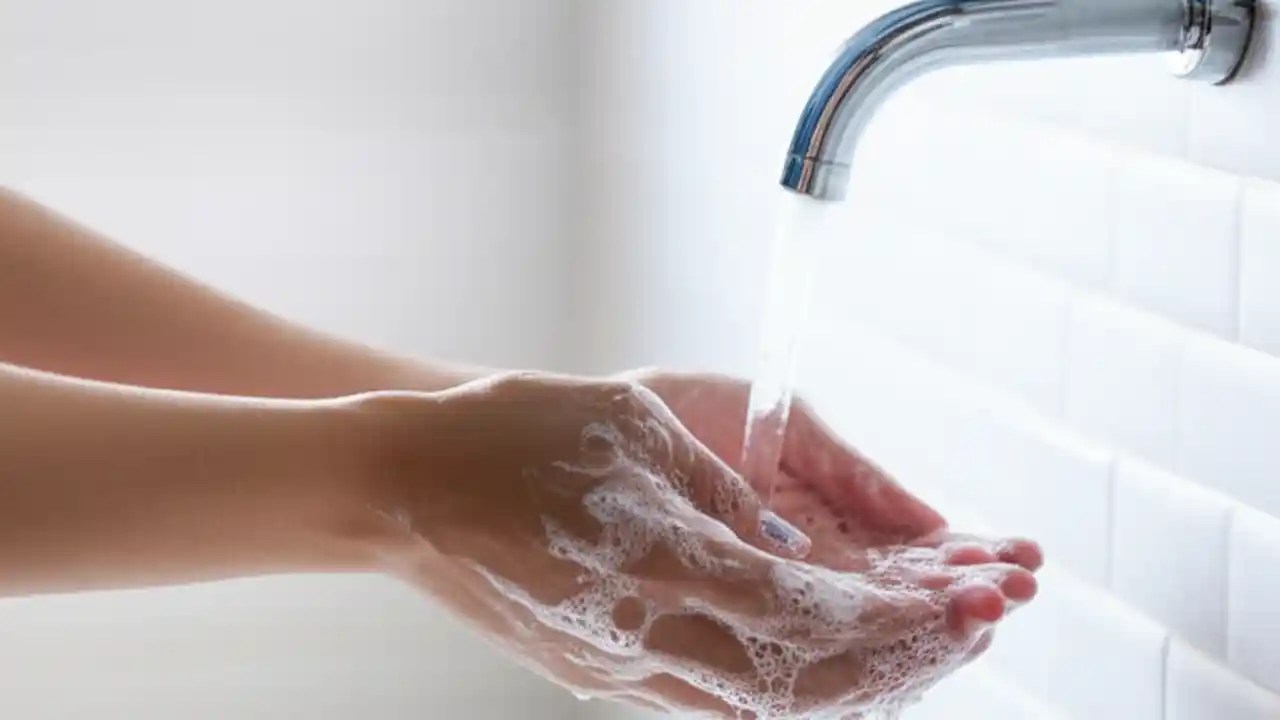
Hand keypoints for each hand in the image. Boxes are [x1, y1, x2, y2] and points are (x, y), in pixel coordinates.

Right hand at [342, 372, 1022, 716]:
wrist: (400, 488)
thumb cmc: (508, 436)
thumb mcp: (636, 431)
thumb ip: (729, 501)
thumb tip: (796, 552)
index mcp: (653, 566)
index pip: (810, 618)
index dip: (902, 617)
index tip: (972, 602)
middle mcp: (641, 641)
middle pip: (802, 685)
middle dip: (904, 660)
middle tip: (974, 626)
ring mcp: (617, 671)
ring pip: (767, 709)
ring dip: (857, 681)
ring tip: (922, 643)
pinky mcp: (602, 676)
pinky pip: (722, 700)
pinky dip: (795, 685)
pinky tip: (834, 656)